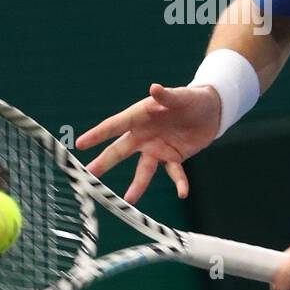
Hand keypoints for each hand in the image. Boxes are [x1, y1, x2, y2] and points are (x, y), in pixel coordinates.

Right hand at [75, 83, 220, 202]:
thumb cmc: (191, 99)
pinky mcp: (174, 158)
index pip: (115, 125)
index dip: (97, 134)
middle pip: (120, 151)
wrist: (211, 111)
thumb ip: (167, 96)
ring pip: (143, 169)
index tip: (79, 144)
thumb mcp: (181, 96)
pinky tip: (182, 192)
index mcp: (140, 116)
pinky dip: (179, 183)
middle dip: (104, 163)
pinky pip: (174, 173)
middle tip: (88, 176)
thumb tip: (154, 88)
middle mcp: (144, 135)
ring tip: (129, 201)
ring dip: (137, 185)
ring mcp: (158, 148)